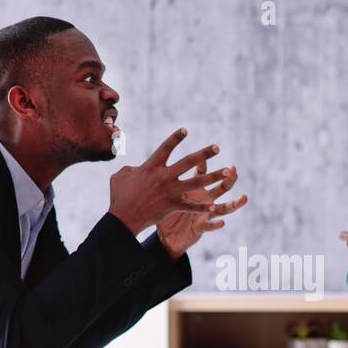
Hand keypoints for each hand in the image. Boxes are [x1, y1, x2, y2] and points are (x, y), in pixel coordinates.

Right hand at [108, 128, 232, 234]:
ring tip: (227, 171)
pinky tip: (215, 207)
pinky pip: (192, 206)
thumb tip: (135, 168)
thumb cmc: (119, 196)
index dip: (176, 137)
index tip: (185, 130)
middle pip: (189, 161)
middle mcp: (164, 176)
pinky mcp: (173, 206)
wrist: (123, 217)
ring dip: (214, 176)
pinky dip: (203, 208)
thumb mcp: (120, 176)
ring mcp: (171, 191)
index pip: (166, 147)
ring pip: (197, 181)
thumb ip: (130, 169)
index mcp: (151, 166)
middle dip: (204, 153)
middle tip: (217, 147)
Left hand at [156, 160, 246, 258]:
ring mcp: (204, 214)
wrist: (167, 236)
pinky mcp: (200, 228)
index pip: (203, 173)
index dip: (205, 162)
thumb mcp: (169, 191)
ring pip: (222, 208)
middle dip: (228, 179)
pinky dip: (215, 225)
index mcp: (196, 190)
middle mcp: (205, 200)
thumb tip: (160, 156)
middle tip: (233, 169)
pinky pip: (209, 227)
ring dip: (233, 203)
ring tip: (244, 198)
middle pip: (221, 187)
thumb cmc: (168, 211)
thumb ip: (170, 175)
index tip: (212, 150)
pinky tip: (222, 223)